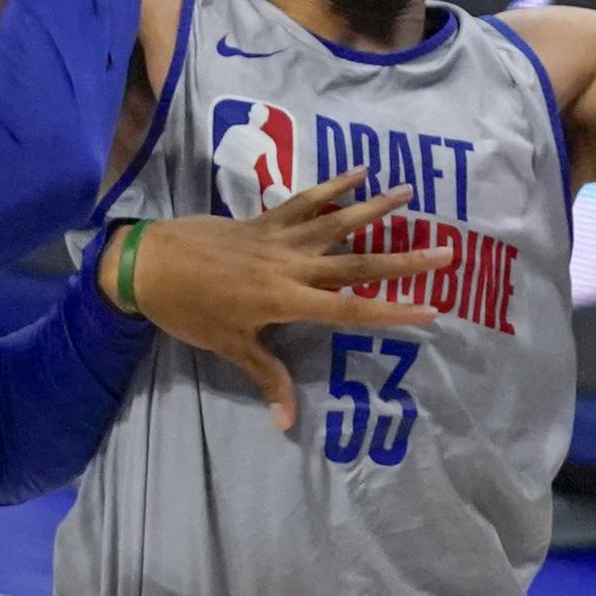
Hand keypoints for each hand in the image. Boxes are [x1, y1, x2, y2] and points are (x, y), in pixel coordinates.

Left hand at [112, 169, 443, 431]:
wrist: (147, 262)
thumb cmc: (187, 311)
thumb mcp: (228, 347)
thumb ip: (266, 377)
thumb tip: (287, 423)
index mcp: (284, 300)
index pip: (348, 310)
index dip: (391, 311)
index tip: (431, 309)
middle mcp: (290, 265)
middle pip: (356, 263)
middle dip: (404, 259)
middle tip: (447, 251)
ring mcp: (278, 237)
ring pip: (335, 222)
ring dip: (374, 209)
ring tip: (410, 195)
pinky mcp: (263, 219)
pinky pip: (303, 201)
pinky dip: (331, 186)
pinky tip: (358, 172)